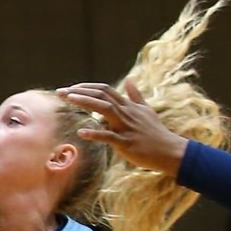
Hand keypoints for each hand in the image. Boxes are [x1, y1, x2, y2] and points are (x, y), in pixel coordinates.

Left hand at [59, 80, 189, 175]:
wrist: (169, 150)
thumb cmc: (155, 133)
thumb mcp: (146, 110)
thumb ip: (135, 95)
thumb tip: (130, 79)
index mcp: (128, 106)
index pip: (104, 89)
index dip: (86, 87)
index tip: (70, 89)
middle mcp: (126, 112)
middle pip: (102, 95)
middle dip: (80, 91)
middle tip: (60, 91)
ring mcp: (126, 127)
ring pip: (105, 109)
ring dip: (86, 102)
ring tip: (69, 99)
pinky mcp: (127, 143)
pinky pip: (109, 137)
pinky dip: (95, 134)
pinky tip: (82, 133)